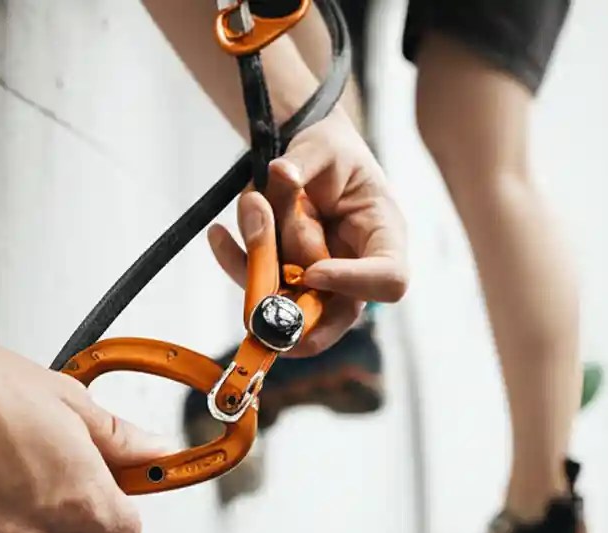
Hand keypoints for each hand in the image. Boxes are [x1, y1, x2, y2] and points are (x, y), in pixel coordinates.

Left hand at [207, 110, 407, 356]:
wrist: (305, 153)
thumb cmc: (328, 150)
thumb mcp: (322, 145)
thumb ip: (303, 162)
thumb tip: (283, 174)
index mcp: (383, 234)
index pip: (389, 279)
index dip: (352, 284)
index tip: (312, 272)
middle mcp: (357, 267)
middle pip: (336, 312)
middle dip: (291, 298)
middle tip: (259, 271)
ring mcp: (321, 280)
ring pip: (288, 298)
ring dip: (261, 252)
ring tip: (254, 201)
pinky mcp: (286, 280)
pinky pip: (258, 287)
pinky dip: (235, 262)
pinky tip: (218, 235)